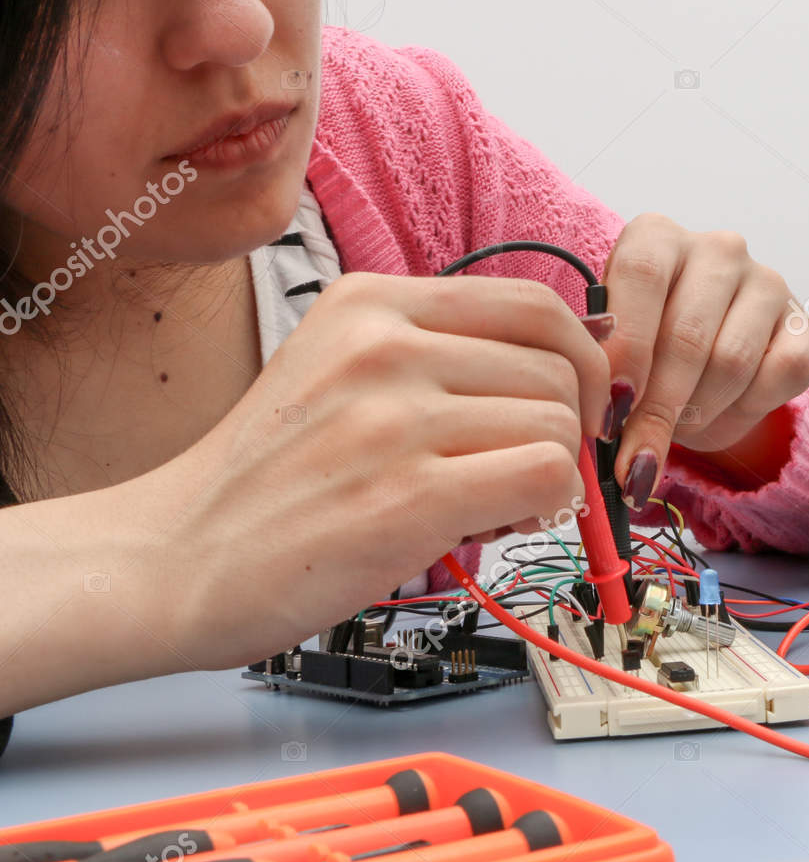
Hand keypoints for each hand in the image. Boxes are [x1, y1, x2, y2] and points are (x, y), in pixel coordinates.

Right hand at [144, 272, 610, 668]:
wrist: (176, 558)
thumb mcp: (342, 371)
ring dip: (550, 476)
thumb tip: (579, 358)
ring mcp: (395, 418)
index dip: (578, 361)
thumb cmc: (271, 478)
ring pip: (558, 426)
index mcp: (372, 302)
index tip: (569, 404)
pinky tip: (498, 525)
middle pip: (557, 369)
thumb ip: (443, 354)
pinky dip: (544, 508)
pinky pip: (546, 477)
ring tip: (493, 503)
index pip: (537, 305)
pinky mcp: (410, 495)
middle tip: (525, 471)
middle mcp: (384, 345)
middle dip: (566, 428)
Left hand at [600, 214, 808, 504]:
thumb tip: (602, 408)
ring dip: (699, 412)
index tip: (611, 408)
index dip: (626, 347)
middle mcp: (717, 249)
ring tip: (678, 426)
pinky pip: (780, 375)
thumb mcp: (616, 349)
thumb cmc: (651, 350)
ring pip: (732, 362)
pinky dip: (746, 410)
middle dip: (658, 407)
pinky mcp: (805, 324)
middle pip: (687, 334)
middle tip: (637, 452)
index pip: (641, 275)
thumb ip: (606, 365)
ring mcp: (767, 283)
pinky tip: (724, 411)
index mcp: (657, 237)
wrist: (710, 365)